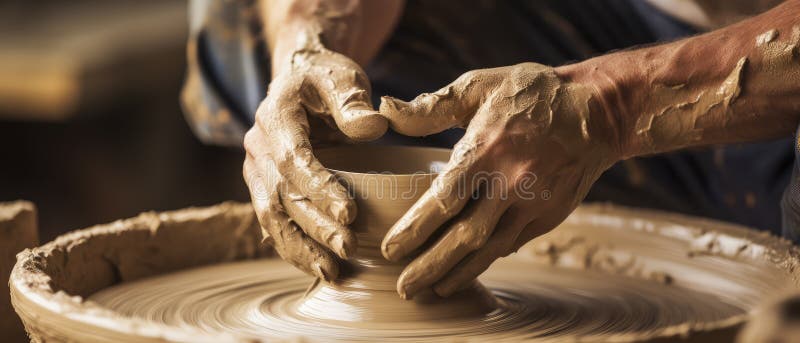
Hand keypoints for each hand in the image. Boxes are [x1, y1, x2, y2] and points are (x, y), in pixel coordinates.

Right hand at [243, 47, 386, 281]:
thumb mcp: (342, 77)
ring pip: (272, 217)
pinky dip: (294, 248)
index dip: (319, 188)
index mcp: (275, 117)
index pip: (293, 159)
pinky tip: (319, 268)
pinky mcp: (264, 188)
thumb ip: (354, 101)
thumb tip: (375, 127)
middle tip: (347, 248)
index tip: (350, 213)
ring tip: (332, 272)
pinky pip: (274, 223)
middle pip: (281, 195)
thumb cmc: (325, 78)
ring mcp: (256, 171)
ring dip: (300, 248)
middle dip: (314, 226)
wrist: (299, 79)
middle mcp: (257, 147)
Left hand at [379, 62, 619, 297]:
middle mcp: (512, 182)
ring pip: (491, 249)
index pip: (444, 199)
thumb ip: (431, 107)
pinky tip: (468, 269)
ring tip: (434, 291)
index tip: (390, 250)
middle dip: (431, 266)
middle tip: (405, 288)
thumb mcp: (480, 86)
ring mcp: (535, 203)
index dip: (415, 229)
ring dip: (460, 274)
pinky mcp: (551, 215)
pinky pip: (513, 243)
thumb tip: (386, 112)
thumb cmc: (531, 92)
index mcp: (488, 149)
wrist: (598, 110)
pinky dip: (489, 259)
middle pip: (465, 236)